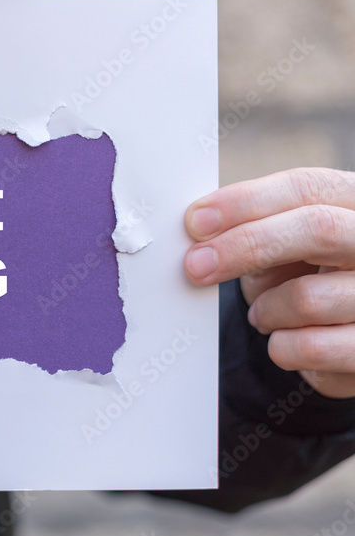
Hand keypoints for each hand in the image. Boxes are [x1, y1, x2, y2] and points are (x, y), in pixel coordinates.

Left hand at [183, 167, 354, 398]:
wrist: (348, 336)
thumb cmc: (309, 276)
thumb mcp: (284, 244)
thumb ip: (253, 228)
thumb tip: (199, 227)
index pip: (307, 188)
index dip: (246, 202)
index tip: (196, 221)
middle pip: (318, 228)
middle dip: (246, 246)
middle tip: (196, 266)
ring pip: (309, 297)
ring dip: (265, 310)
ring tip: (265, 313)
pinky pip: (312, 347)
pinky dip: (281, 347)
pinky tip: (286, 340)